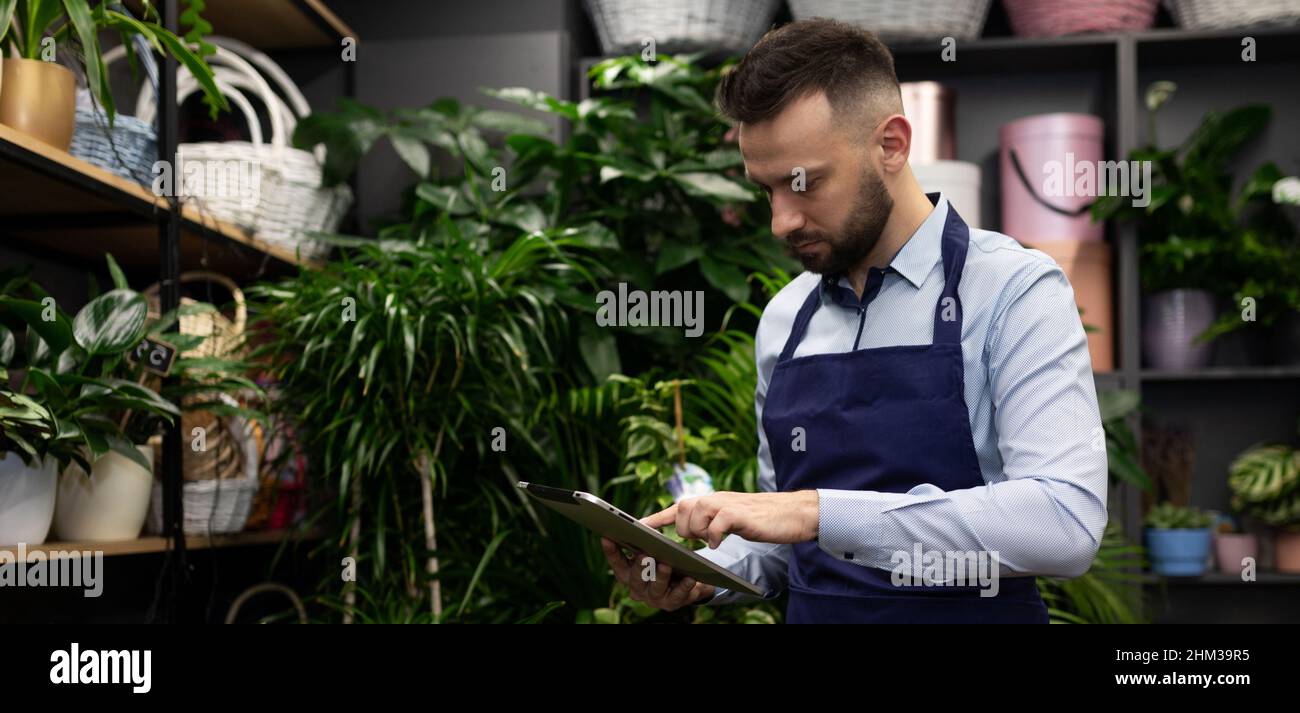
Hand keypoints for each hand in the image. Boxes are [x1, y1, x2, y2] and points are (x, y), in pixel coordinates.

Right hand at [601, 537, 715, 610]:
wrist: (688, 580)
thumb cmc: (666, 559)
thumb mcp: (655, 547)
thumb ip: (647, 537)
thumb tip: (642, 524)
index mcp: (630, 573)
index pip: (617, 563)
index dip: (611, 552)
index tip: (607, 537)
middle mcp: (638, 588)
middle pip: (635, 579)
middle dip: (639, 568)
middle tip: (644, 555)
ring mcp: (654, 598)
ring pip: (655, 589)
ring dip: (660, 577)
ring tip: (666, 565)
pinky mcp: (672, 603)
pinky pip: (677, 596)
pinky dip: (683, 587)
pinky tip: (689, 578)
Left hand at [641, 490, 818, 547]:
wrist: (792, 513)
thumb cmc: (759, 519)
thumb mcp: (729, 518)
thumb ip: (709, 521)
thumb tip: (689, 532)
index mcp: (710, 500)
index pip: (676, 508)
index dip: (655, 518)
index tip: (637, 528)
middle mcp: (714, 498)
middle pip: (680, 511)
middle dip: (685, 531)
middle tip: (704, 538)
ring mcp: (725, 504)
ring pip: (693, 518)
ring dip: (700, 534)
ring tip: (717, 537)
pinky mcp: (738, 514)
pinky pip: (714, 526)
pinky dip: (714, 536)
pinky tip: (722, 541)